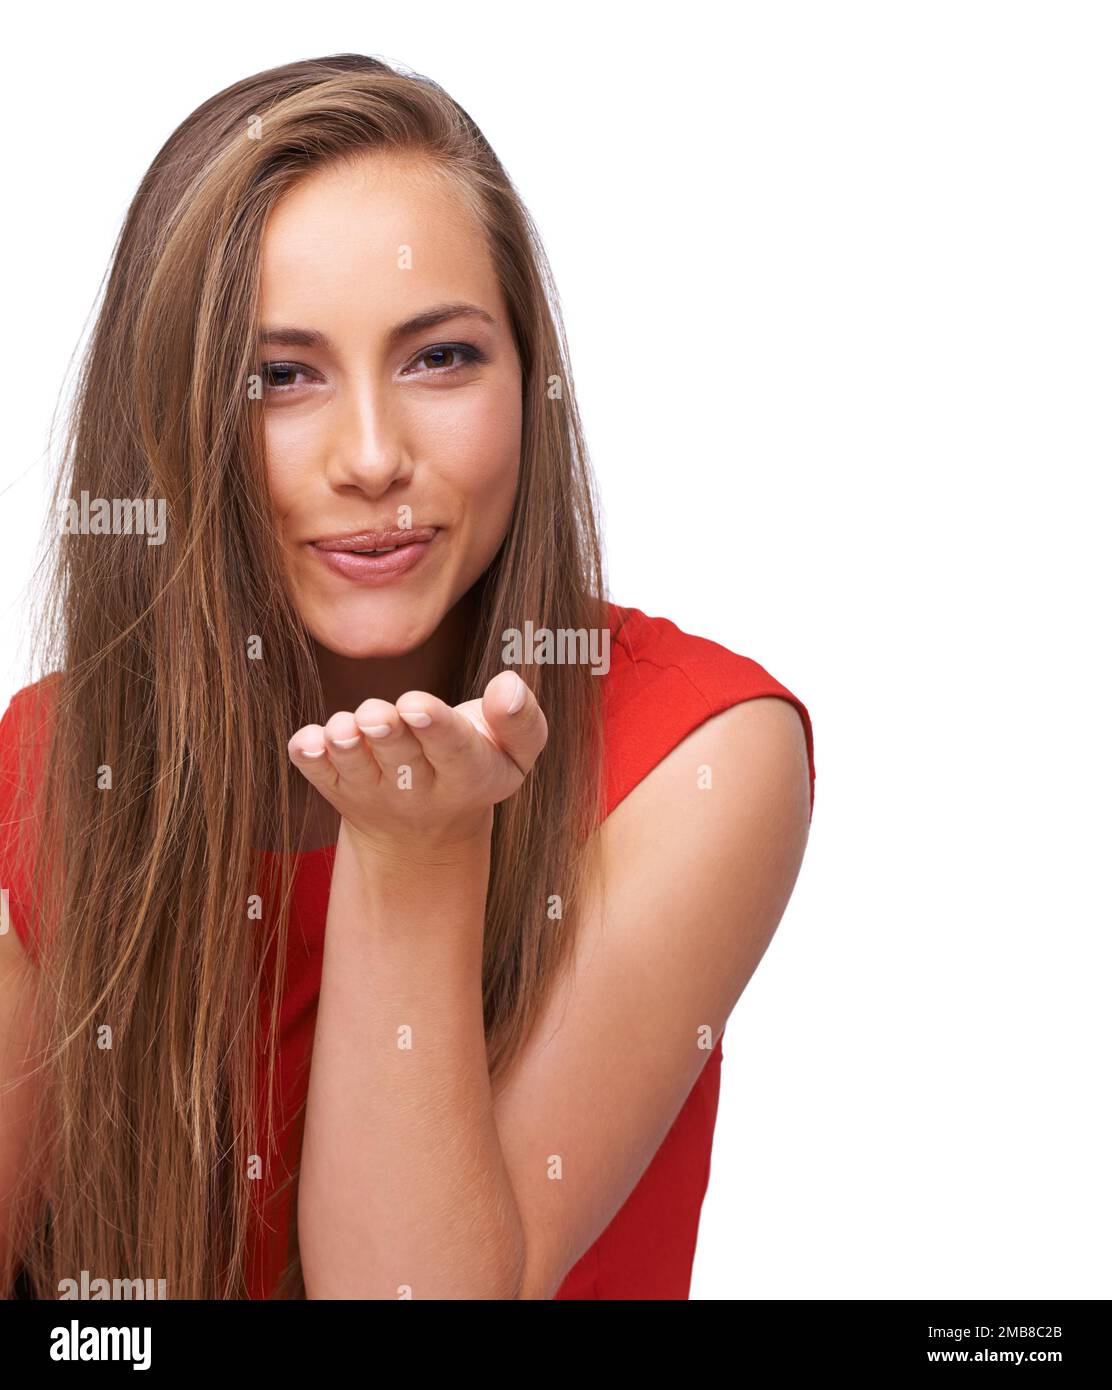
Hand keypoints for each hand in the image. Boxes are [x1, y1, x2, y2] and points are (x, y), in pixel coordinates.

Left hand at [286, 671, 547, 858]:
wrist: (427, 832)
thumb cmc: (477, 765)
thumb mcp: (516, 753)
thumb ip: (520, 720)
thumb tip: (508, 684)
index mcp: (469, 775)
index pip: (453, 750)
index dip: (434, 727)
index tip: (416, 704)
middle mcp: (418, 789)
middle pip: (400, 758)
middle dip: (386, 733)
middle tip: (376, 713)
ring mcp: (373, 790)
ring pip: (355, 768)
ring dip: (345, 746)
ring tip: (344, 728)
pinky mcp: (337, 788)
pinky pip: (318, 774)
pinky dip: (309, 758)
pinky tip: (307, 741)